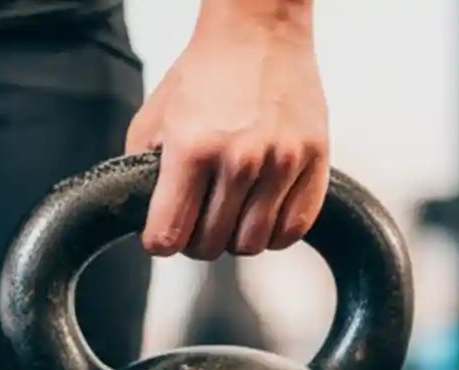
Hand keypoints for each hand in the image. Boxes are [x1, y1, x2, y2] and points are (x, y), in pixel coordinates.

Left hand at [125, 4, 328, 259]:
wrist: (257, 33)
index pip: (168, 235)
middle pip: (210, 246)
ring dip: (234, 240)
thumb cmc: (203, 75)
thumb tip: (147, 219)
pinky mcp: (315, 160)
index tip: (162, 234)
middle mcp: (239, 159)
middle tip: (196, 222)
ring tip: (228, 216)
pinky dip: (273, 233)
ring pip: (252, 244)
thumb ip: (143, 174)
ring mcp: (282, 161)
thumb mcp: (151, 121)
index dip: (160, 241)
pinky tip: (260, 214)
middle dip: (195, 242)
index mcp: (191, 149)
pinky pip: (294, 228)